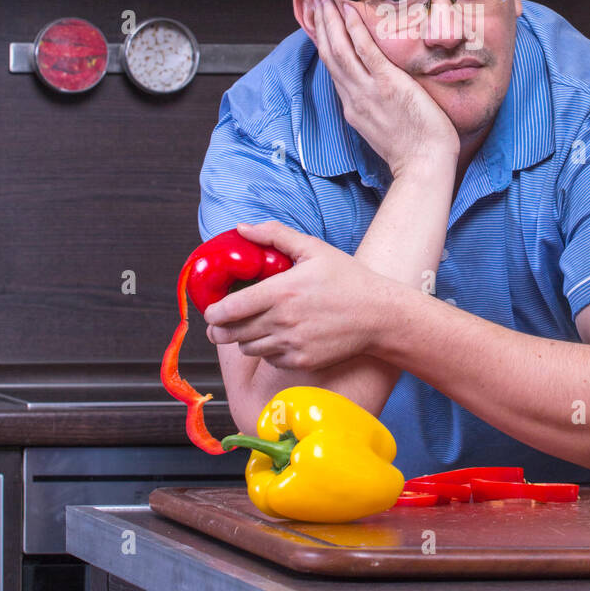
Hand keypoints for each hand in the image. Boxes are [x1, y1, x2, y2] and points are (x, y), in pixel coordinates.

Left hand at [203, 220, 391, 369]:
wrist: (378, 315)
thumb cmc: (348, 279)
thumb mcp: (313, 248)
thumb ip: (275, 235)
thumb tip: (242, 229)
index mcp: (281, 292)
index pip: (230, 309)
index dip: (213, 312)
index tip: (211, 310)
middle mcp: (283, 321)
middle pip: (232, 334)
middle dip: (220, 329)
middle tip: (219, 324)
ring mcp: (292, 345)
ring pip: (248, 348)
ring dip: (244, 339)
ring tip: (252, 326)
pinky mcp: (301, 361)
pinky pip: (270, 359)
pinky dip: (267, 350)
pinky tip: (278, 336)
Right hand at [313, 0, 459, 178]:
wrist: (424, 166)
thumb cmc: (414, 152)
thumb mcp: (385, 128)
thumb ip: (377, 108)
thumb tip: (380, 96)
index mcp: (354, 108)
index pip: (333, 69)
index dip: (324, 43)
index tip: (319, 24)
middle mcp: (354, 98)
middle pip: (330, 55)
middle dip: (321, 26)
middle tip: (315, 1)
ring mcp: (368, 91)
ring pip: (340, 50)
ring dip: (331, 21)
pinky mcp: (387, 85)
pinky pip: (365, 51)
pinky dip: (354, 29)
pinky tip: (349, 10)